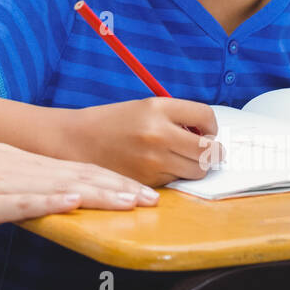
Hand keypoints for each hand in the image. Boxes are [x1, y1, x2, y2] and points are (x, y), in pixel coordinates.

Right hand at [0, 142, 159, 228]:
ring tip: (128, 200)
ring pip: (60, 186)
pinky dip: (51, 200)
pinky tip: (72, 200)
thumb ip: (20, 179)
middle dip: (117, 187)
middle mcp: (20, 166)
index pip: (76, 168)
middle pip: (78, 174)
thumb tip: (49, 190)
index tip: (138, 189)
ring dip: (98, 193)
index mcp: (22, 159)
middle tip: (150, 197)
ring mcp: (5, 181)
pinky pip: (24, 200)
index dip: (111, 179)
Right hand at [71, 97, 221, 187]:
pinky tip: (157, 165)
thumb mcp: (145, 107)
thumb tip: (209, 135)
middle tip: (204, 149)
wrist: (77, 140)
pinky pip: (177, 180)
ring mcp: (153, 161)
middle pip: (209, 150)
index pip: (206, 117)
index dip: (212, 126)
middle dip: (212, 151)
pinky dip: (174, 175)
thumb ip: (176, 118)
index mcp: (157, 108)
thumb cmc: (114, 122)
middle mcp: (158, 134)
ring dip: (195, 165)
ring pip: (198, 170)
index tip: (207, 130)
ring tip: (181, 157)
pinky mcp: (147, 181)